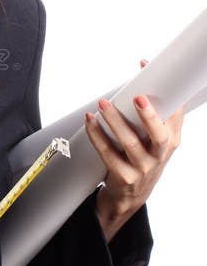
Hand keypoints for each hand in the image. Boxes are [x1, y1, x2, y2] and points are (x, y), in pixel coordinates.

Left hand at [84, 72, 182, 241]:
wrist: (130, 195)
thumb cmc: (143, 158)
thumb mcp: (156, 140)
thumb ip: (155, 114)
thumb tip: (144, 73)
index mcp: (171, 141)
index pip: (174, 115)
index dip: (166, 95)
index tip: (148, 70)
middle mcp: (160, 156)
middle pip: (159, 135)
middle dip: (149, 115)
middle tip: (137, 96)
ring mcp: (143, 169)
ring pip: (130, 144)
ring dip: (115, 121)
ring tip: (103, 103)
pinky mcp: (123, 177)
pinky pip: (107, 154)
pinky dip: (97, 136)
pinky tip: (90, 121)